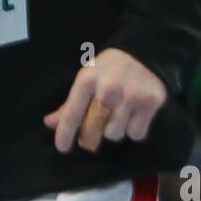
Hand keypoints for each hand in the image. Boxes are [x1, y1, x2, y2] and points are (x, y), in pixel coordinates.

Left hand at [43, 49, 168, 153]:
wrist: (145, 52)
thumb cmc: (109, 69)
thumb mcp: (87, 78)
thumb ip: (70, 103)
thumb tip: (49, 123)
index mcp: (88, 80)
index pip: (71, 114)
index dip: (64, 134)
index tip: (62, 148)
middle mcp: (109, 88)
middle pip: (92, 129)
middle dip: (92, 131)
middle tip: (98, 122)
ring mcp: (131, 96)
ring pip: (115, 133)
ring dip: (115, 129)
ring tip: (119, 111)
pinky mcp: (151, 103)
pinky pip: (136, 133)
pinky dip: (134, 128)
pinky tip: (135, 112)